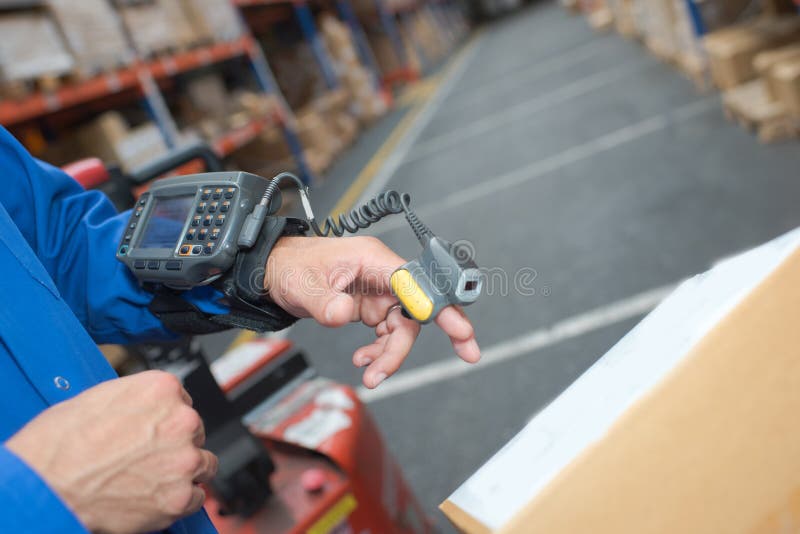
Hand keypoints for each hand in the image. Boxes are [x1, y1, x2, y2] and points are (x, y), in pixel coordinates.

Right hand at [6, 371, 217, 533]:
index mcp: (163, 390)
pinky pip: (196, 498)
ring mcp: (184, 460)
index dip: (166, 419)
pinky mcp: (180, 496)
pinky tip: (154, 498)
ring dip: (184, 471)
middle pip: (194, 432)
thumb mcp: (101, 397)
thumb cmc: (61, 443)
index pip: (183, 401)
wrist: (46, 485)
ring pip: (203, 463)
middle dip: (175, 445)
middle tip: (146, 458)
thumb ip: (137, 400)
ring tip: (153, 478)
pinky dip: (179, 501)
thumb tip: (147, 408)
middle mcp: (182, 420)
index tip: (156, 430)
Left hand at [265, 236, 480, 387]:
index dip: (442, 305)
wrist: (275, 272)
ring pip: (402, 326)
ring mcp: (376, 291)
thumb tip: (344, 315)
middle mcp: (381, 275)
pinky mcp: (369, 306)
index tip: (461, 329)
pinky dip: (379, 350)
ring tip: (371, 375)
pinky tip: (363, 361)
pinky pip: (386, 331)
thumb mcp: (303, 286)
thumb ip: (325, 302)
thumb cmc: (292, 267)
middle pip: (416, 308)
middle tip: (467, 355)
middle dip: (432, 336)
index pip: (417, 282)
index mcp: (373, 260)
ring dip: (392, 354)